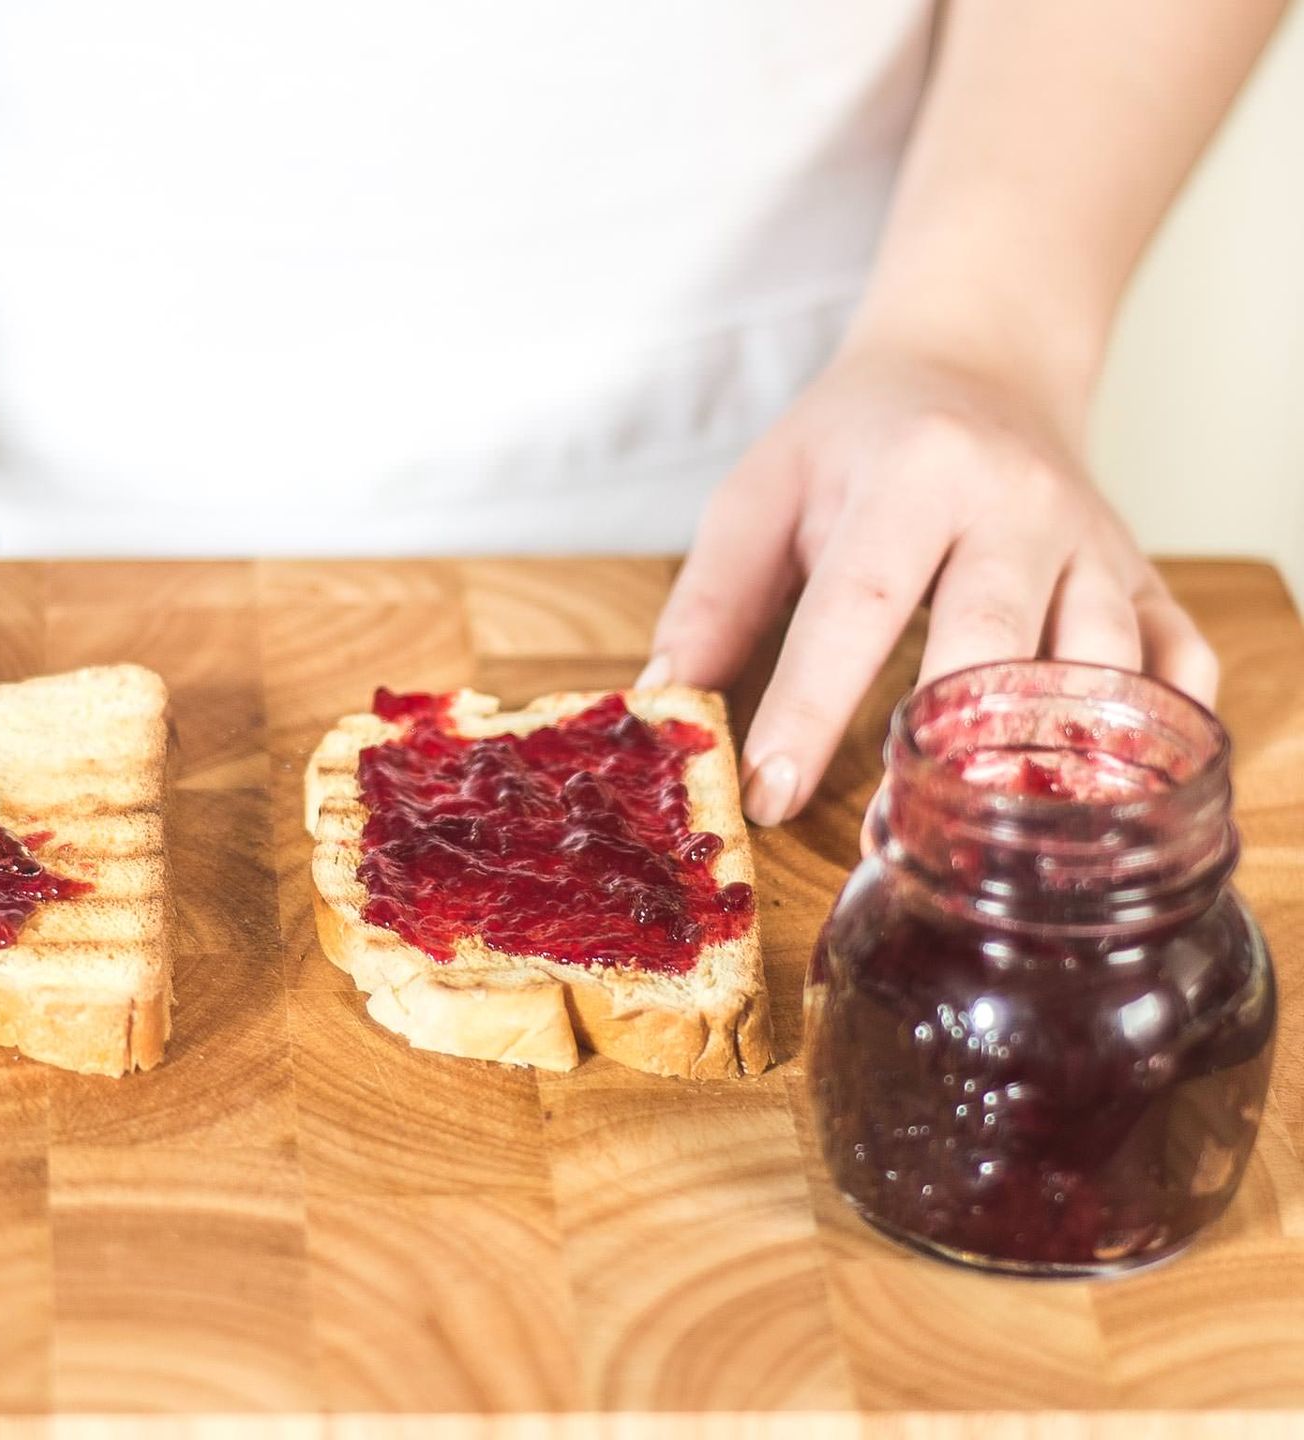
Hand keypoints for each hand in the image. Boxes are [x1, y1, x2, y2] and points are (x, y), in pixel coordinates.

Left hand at [644, 345, 1216, 826]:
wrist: (977, 362)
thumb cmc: (853, 441)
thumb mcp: (762, 493)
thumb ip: (710, 600)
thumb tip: (664, 706)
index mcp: (913, 477)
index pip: (857, 607)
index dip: (810, 710)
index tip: (765, 793)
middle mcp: (1017, 507)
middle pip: (991, 644)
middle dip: (941, 747)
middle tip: (888, 833)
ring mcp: (1093, 544)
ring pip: (1097, 666)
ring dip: (1049, 757)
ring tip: (990, 839)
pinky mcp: (1142, 576)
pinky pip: (1177, 664)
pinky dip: (1158, 732)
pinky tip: (1105, 791)